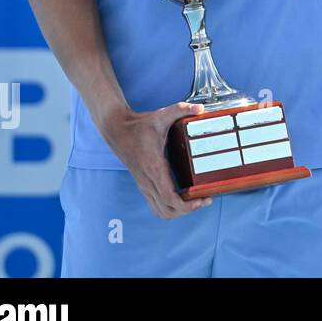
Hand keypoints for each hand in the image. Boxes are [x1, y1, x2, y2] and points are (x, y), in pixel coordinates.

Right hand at [100, 102, 213, 219]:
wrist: (116, 130)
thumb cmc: (140, 125)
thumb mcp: (161, 115)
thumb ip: (180, 110)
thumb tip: (199, 108)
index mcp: (154, 168)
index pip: (170, 199)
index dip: (188, 206)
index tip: (204, 199)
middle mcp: (148, 181)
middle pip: (167, 211)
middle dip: (188, 210)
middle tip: (205, 199)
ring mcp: (144, 185)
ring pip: (161, 212)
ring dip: (179, 211)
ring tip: (196, 200)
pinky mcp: (143, 185)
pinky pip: (156, 205)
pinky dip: (170, 207)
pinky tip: (184, 196)